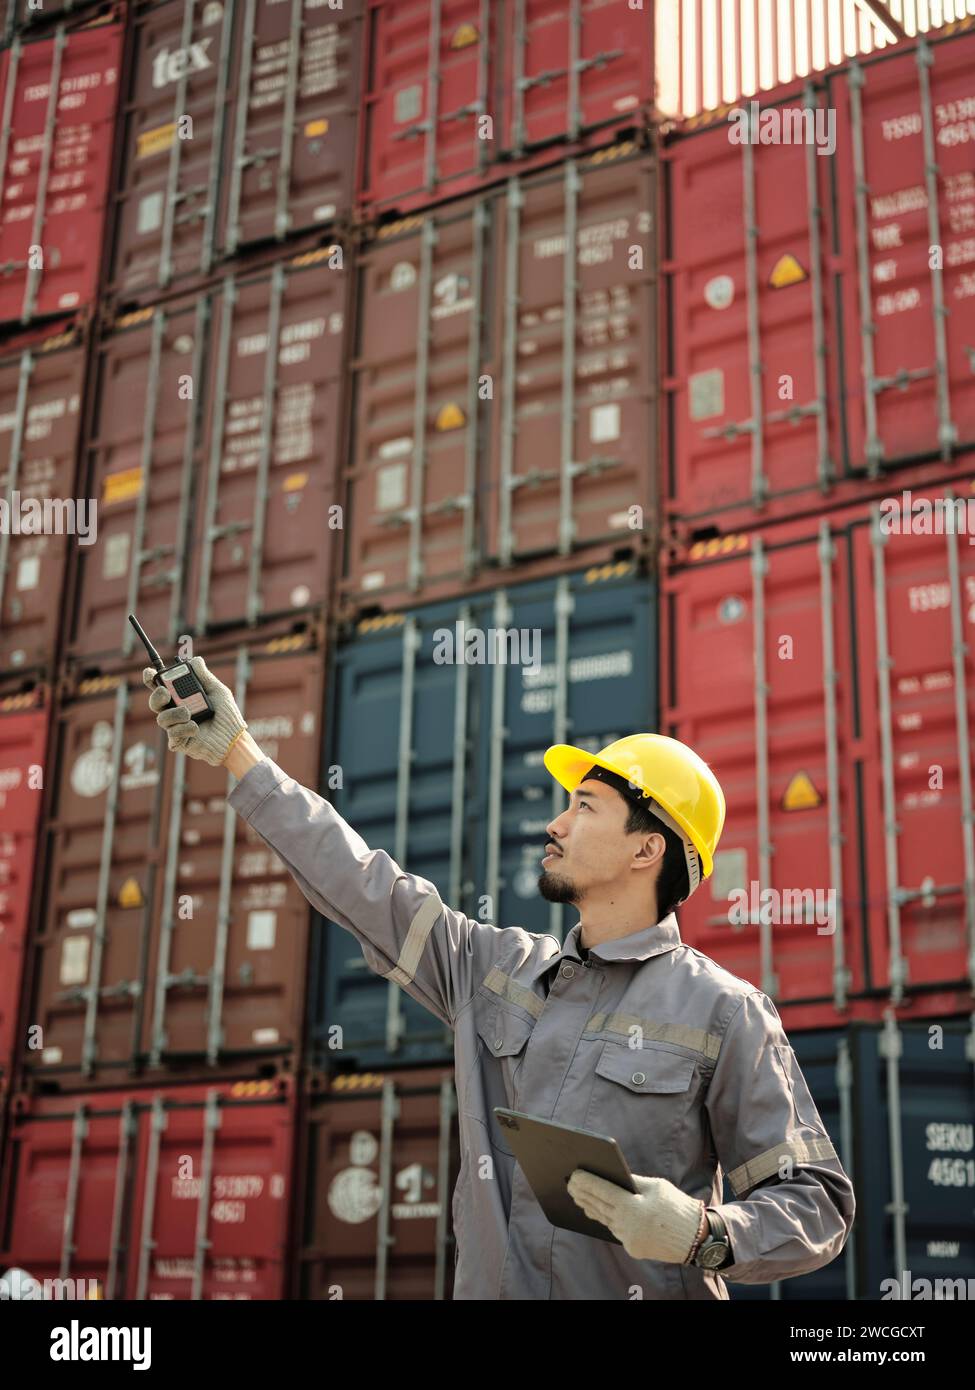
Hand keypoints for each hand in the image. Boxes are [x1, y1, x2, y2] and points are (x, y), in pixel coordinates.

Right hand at [144, 655, 247, 767]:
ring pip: (162, 718)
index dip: (151, 679)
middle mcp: (175, 711)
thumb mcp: (218, 691)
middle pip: (155, 702)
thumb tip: (195, 659)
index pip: (161, 686)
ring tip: (189, 713)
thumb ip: (205, 676)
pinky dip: (184, 728)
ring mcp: (175, 727)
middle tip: (165, 693)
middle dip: (156, 696)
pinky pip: (172, 734)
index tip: (150, 672)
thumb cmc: (227, 715)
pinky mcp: (178, 741)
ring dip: (174, 713)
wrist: (234, 738)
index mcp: (181, 697)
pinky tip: (196, 727)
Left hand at [567, 1169, 704, 1262]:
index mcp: (633, 1207)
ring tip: (578, 1196)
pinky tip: (596, 1211)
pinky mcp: (633, 1249)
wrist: (694, 1237)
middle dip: (583, 1194)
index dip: (587, 1182)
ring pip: (605, 1220)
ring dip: (590, 1207)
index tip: (574, 1175)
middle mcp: (627, 1226)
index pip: (603, 1192)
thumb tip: (612, 1174)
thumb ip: (633, 1182)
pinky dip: (606, 1219)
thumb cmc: (676, 1206)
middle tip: (570, 1183)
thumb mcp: (656, 1186)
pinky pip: (615, 1230)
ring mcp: (629, 1240)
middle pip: (599, 1207)